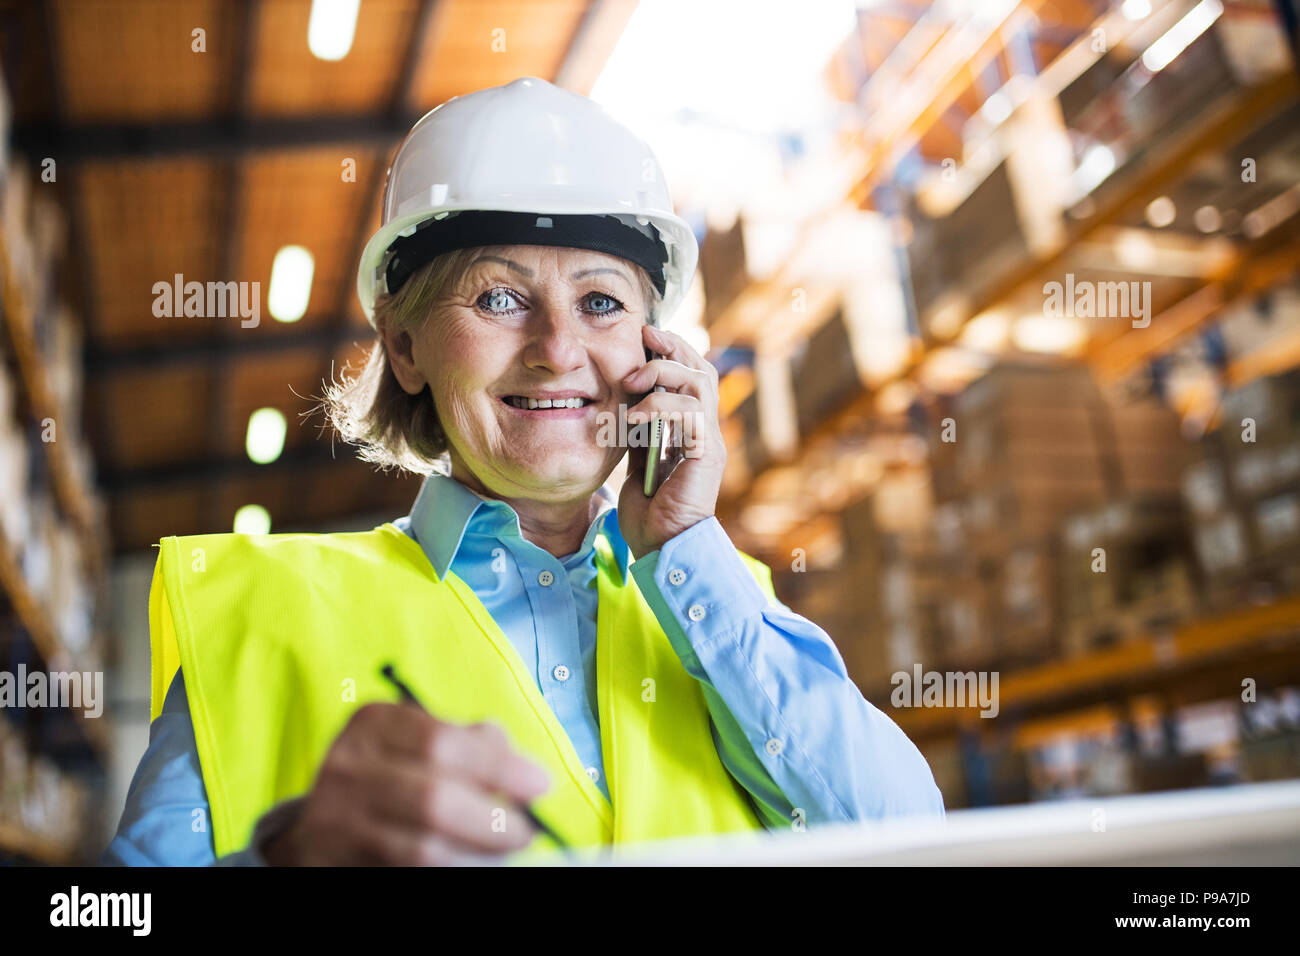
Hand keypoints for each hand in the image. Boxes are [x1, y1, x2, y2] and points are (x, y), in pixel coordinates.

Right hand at [261, 702, 550, 865]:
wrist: (322, 826)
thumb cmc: (394, 777)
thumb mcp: (422, 745)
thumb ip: (472, 745)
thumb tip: (522, 767)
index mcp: (375, 722)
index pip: (442, 741)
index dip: (498, 766)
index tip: (540, 784)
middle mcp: (348, 766)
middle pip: (433, 798)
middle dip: (493, 819)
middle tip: (526, 830)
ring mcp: (334, 819)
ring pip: (422, 848)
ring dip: (477, 854)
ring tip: (504, 851)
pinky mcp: (333, 861)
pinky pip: (407, 871)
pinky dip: (452, 869)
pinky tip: (472, 863)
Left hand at [617, 323, 726, 558]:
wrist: (665, 551)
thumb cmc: (651, 518)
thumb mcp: (638, 466)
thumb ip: (640, 436)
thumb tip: (626, 406)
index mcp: (691, 432)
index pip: (690, 377)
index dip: (671, 352)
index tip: (643, 337)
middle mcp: (705, 432)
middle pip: (702, 369)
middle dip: (672, 346)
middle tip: (643, 336)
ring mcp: (709, 441)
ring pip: (699, 382)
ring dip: (663, 373)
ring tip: (632, 381)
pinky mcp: (705, 453)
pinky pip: (690, 412)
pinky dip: (659, 405)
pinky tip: (632, 417)